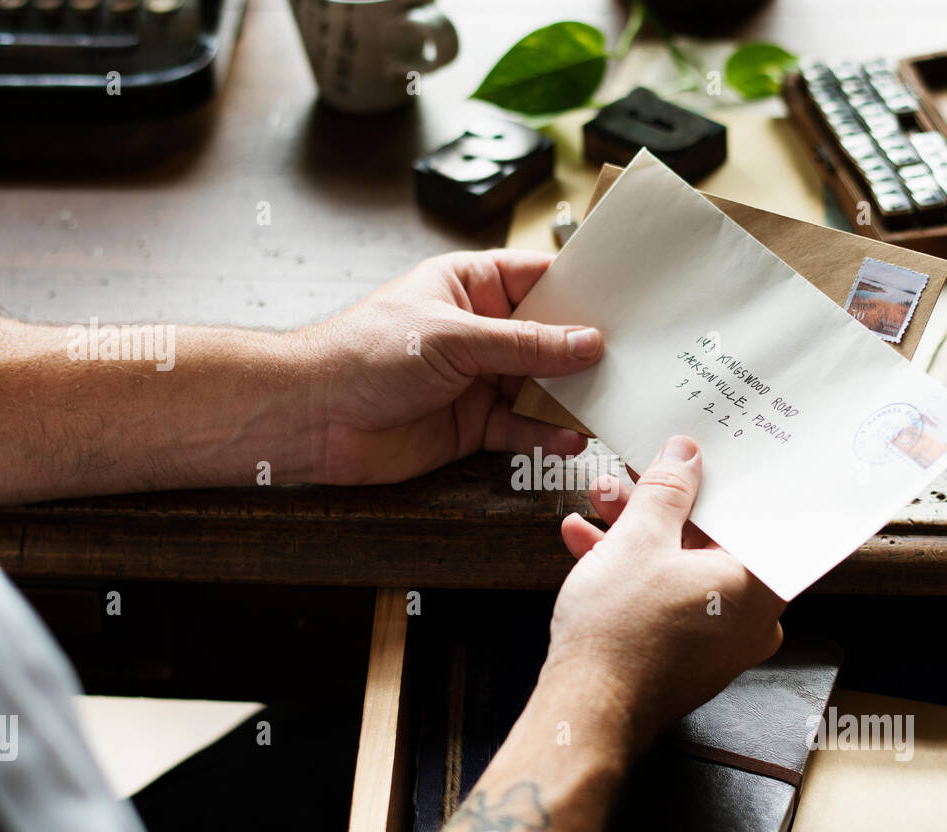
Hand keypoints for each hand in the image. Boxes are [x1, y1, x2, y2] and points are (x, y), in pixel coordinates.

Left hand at [292, 249, 603, 484]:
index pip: (538, 278)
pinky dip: (545, 434)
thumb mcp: (454, 338)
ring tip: (606, 405)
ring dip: (570, 398)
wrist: (314, 417)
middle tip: (632, 360)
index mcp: (469, 286)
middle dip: (586, 351)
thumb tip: (587, 342)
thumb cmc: (365, 355)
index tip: (625, 299)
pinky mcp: (472, 425)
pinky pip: (521, 428)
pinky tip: (566, 438)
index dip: (580, 288)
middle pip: (549, 337)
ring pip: (540, 387)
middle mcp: (478, 331)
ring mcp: (477, 379)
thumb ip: (524, 345)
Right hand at [541, 435, 785, 750]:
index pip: (760, 517)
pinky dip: (634, 570)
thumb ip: (667, 490)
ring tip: (601, 501)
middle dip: (665, 504)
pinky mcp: (685, 655)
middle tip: (638, 475)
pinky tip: (589, 542)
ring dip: (639, 532)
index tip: (704, 458)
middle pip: (714, 540)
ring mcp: (717, 641)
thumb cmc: (620, 634)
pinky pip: (668, 599)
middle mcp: (749, 618)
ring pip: (683, 568)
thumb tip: (684, 456)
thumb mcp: (639, 539)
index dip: (727, 480)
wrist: (585, 710)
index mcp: (758, 586)